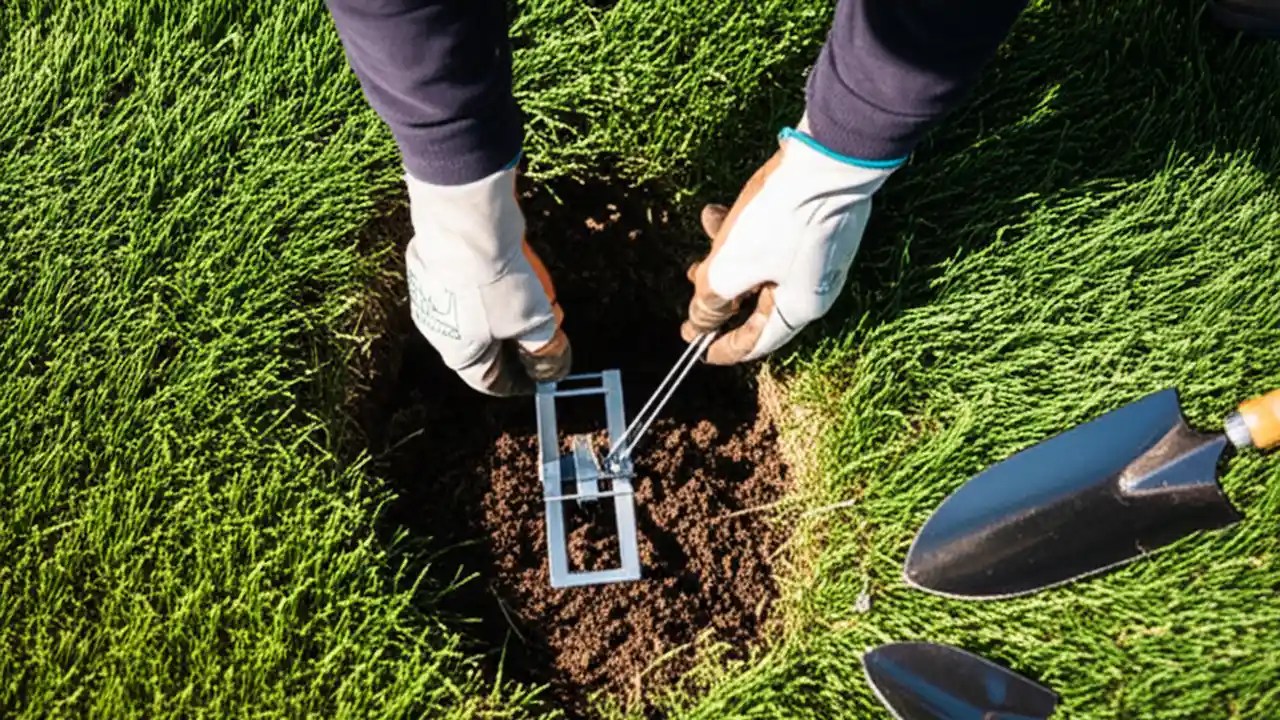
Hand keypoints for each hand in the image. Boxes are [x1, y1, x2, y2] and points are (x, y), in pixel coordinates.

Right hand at [404, 164, 570, 395]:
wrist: (466, 222)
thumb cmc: (496, 282)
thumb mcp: (535, 324)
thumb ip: (545, 350)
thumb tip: (554, 368)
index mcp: (459, 354)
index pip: (491, 381)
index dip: (522, 380)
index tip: (543, 372)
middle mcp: (439, 328)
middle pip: (486, 343)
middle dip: (522, 337)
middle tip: (550, 326)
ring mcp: (435, 292)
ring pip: (480, 308)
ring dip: (512, 304)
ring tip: (540, 291)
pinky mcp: (438, 261)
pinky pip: (471, 279)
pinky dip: (496, 278)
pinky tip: (517, 263)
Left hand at [682, 118, 899, 363]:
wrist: (830, 158)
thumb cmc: (782, 220)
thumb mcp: (730, 269)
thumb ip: (711, 302)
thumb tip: (698, 324)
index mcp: (799, 308)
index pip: (756, 342)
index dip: (723, 348)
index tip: (698, 350)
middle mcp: (813, 286)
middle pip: (756, 302)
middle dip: (720, 292)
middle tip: (692, 282)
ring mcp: (817, 254)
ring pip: (761, 265)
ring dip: (728, 252)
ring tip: (707, 231)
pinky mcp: (816, 223)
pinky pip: (772, 237)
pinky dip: (745, 229)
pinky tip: (720, 209)